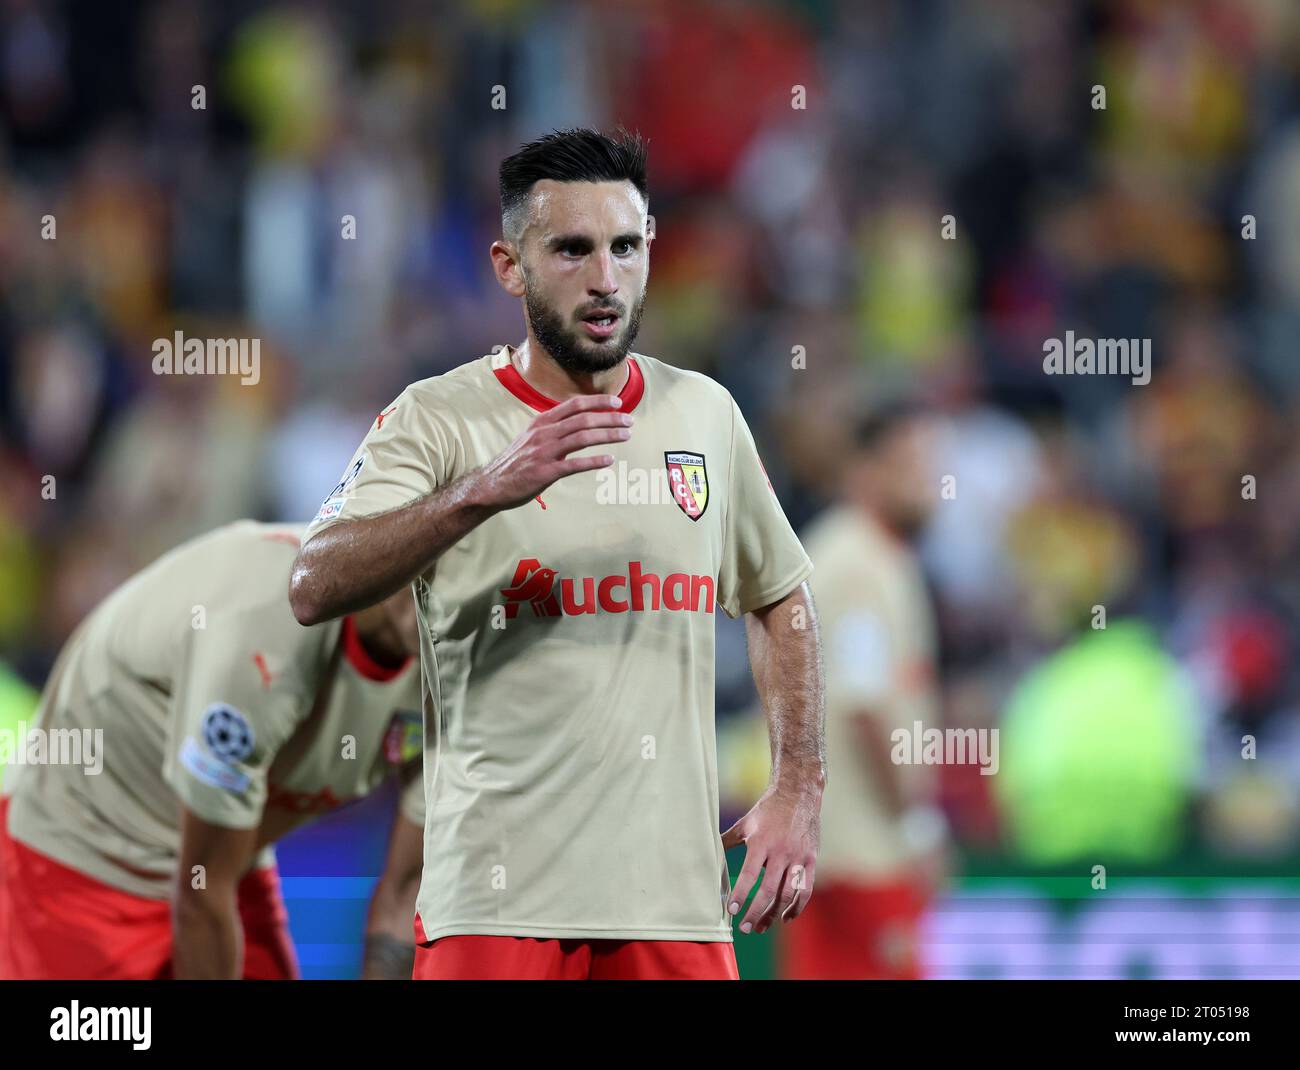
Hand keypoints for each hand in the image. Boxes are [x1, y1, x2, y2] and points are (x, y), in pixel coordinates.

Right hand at [476, 393, 631, 510]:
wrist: (492, 484)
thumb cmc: (516, 462)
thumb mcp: (531, 437)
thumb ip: (553, 428)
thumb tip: (577, 421)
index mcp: (542, 422)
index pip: (574, 405)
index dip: (598, 401)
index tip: (617, 401)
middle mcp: (544, 433)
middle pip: (583, 419)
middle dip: (610, 418)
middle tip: (629, 421)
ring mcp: (544, 452)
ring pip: (582, 438)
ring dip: (607, 435)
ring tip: (625, 436)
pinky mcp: (545, 472)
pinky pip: (574, 465)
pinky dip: (594, 461)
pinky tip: (609, 460)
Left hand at [721, 779, 820, 934]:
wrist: (798, 795)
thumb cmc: (767, 810)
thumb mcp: (745, 823)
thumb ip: (727, 840)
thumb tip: (705, 851)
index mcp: (761, 842)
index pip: (750, 874)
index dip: (741, 894)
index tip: (732, 910)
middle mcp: (781, 852)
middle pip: (768, 890)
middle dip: (755, 912)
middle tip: (744, 928)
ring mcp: (798, 858)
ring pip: (786, 894)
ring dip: (773, 914)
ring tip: (760, 927)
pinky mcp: (811, 861)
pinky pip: (804, 890)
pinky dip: (796, 907)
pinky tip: (785, 918)